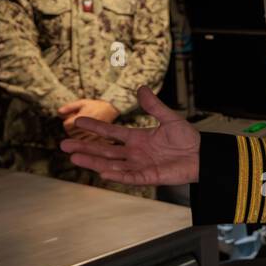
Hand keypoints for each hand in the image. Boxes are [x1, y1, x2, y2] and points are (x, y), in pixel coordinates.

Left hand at [58, 98, 118, 134]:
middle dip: (71, 128)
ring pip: (76, 139)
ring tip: (83, 127)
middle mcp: (86, 128)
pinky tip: (87, 133)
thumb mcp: (82, 102)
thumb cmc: (96, 105)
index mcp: (82, 119)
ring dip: (76, 134)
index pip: (66, 125)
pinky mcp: (96, 140)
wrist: (112, 110)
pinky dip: (83, 139)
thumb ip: (69, 107)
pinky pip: (84, 143)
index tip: (72, 118)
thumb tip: (58, 112)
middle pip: (70, 133)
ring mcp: (92, 135)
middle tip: (77, 122)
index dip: (67, 122)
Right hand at [59, 86, 200, 185]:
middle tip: (63, 145)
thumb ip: (154, 106)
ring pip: (111, 165)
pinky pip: (129, 177)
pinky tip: (102, 172)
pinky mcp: (148, 177)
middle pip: (105, 151)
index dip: (95, 128)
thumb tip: (141, 88)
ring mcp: (140, 166)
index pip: (111, 133)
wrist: (203, 155)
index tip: (77, 122)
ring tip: (74, 157)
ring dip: (93, 162)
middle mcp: (134, 153)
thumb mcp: (169, 119)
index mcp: (137, 138)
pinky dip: (117, 176)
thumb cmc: (187, 138)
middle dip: (85, 148)